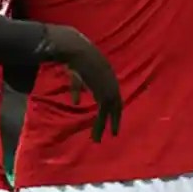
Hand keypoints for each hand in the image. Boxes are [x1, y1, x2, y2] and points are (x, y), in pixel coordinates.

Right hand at [42, 24, 122, 141]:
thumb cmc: (76, 60)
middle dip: (115, 119)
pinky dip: (99, 126)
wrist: (79, 52)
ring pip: (110, 113)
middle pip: (117, 105)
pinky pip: (102, 114)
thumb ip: (77, 89)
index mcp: (109, 77)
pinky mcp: (103, 95)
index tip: (111, 115)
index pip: (114, 95)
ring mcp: (109, 90)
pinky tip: (96, 135)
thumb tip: (76, 102)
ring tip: (98, 139)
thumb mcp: (77, 76)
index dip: (113, 107)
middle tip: (114, 132)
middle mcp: (112, 84)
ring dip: (105, 126)